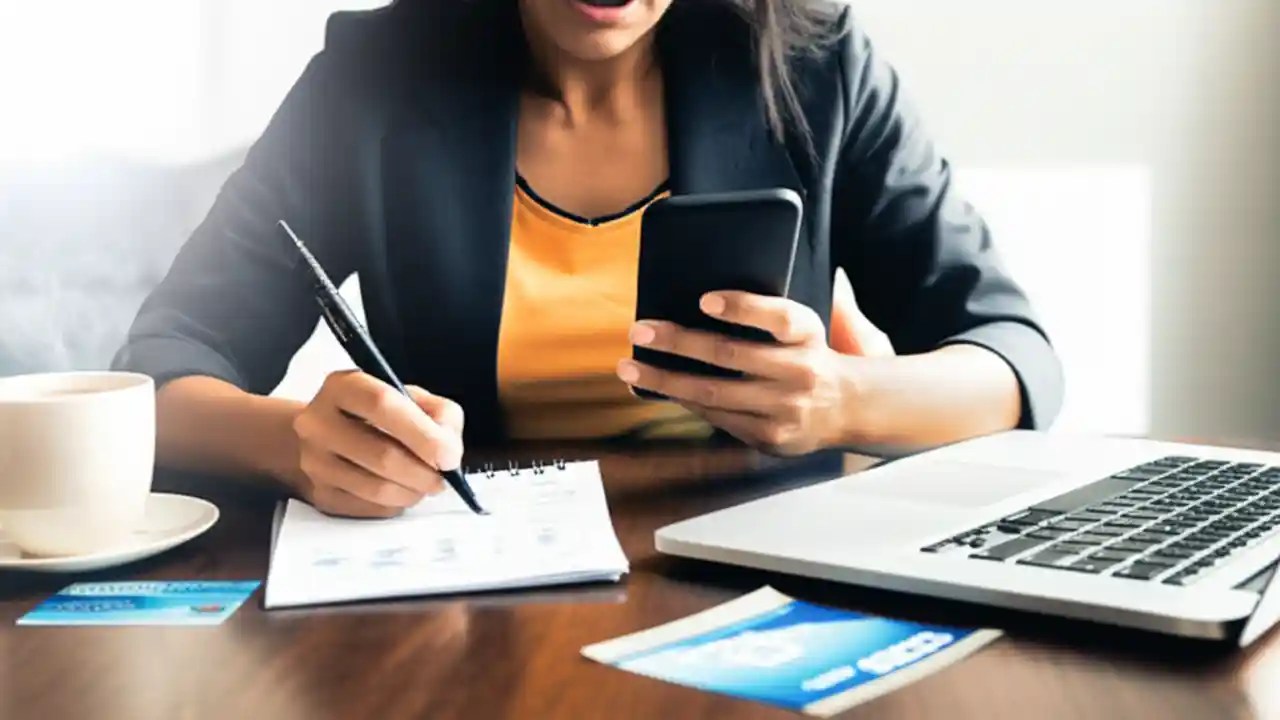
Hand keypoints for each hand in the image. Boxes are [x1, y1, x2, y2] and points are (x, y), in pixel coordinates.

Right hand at [291, 371, 464, 517]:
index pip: (382, 404)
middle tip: (442, 478)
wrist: (326, 438)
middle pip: (382, 454)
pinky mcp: (320, 494)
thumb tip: (448, 450)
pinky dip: (396, 504)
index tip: (448, 456)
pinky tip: (401, 490)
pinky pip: (369, 508)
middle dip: (423, 472)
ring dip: (412, 492)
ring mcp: (314, 461)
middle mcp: (319, 422)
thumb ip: (439, 414)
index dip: (422, 433)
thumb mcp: (412, 397)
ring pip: (376, 488)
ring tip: (424, 485)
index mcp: (343, 386)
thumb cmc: (377, 416)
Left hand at [618, 268, 891, 455]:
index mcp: (808, 335)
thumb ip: (766, 315)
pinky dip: (683, 401)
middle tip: (640, 330)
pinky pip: (716, 417)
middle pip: (731, 355)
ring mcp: (784, 409)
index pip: (778, 317)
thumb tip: (701, 303)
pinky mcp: (769, 437)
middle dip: (679, 342)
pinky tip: (657, 388)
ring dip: (665, 379)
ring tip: (630, 367)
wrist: (845, 407)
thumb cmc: (808, 355)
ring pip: (713, 393)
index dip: (742, 307)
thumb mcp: (802, 327)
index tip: (704, 301)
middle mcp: (800, 371)